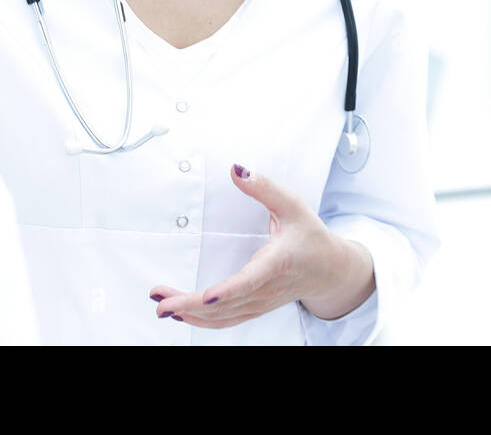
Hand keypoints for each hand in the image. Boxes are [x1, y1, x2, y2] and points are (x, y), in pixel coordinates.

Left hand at [147, 164, 374, 327]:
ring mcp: (260, 304)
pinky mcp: (254, 308)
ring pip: (222, 318)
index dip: (227, 291)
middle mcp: (266, 290)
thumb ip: (263, 186)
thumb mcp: (292, 204)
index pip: (249, 282)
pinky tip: (180, 313)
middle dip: (189, 305)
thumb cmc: (311, 236)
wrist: (331, 270)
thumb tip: (236, 169)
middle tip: (159, 300)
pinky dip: (201, 321)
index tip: (207, 296)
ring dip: (189, 314)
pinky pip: (226, 321)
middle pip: (226, 305)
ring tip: (160, 304)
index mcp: (276, 264)